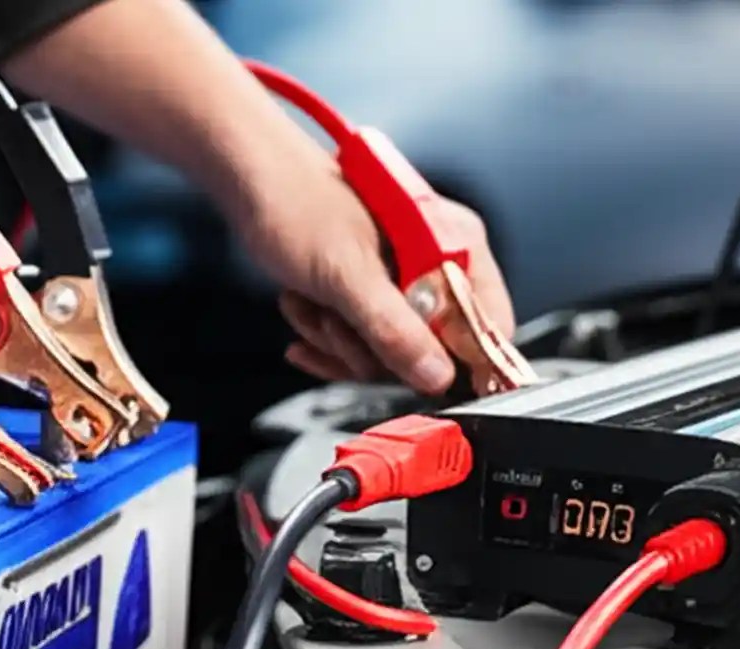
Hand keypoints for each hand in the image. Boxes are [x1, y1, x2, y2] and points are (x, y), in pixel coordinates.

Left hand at [238, 170, 513, 395]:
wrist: (251, 179)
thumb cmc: (297, 201)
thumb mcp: (348, 275)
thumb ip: (394, 329)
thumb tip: (436, 375)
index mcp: (454, 245)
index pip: (489, 325)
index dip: (461, 360)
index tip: (421, 377)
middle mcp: (435, 263)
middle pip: (433, 350)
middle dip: (372, 347)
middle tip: (339, 321)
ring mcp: (401, 281)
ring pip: (390, 350)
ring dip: (339, 338)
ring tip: (314, 304)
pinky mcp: (369, 293)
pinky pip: (361, 341)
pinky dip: (326, 333)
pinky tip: (303, 309)